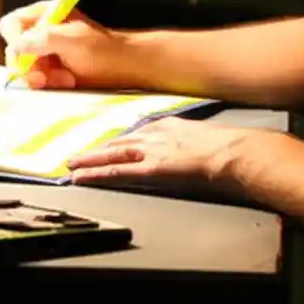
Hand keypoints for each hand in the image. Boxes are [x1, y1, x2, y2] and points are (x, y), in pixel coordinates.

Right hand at [0, 1, 130, 88]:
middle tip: (44, 78)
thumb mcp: (73, 41)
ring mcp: (44, 51)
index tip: (28, 57)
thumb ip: (43, 40)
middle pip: (14, 49)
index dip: (15, 41)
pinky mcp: (50, 69)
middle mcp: (40, 31)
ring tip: (66, 79)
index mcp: (45, 14)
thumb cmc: (104, 49)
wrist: (125, 67)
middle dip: (29, 65)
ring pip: (24, 68)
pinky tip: (67, 82)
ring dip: (41, 77)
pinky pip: (35, 79)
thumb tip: (16, 47)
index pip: (12, 24)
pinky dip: (48, 83)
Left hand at [65, 117, 255, 195]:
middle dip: (97, 150)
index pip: (135, 135)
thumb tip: (183, 148)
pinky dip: (95, 174)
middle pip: (118, 143)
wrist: (233, 152)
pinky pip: (115, 172)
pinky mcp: (149, 169)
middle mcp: (153, 135)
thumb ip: (186, 141)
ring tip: (70, 166)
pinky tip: (80, 177)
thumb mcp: (201, 136)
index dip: (118, 143)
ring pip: (111, 156)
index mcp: (167, 126)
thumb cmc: (226, 148)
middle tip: (78, 155)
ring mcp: (150, 152)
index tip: (106, 147)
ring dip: (89, 161)